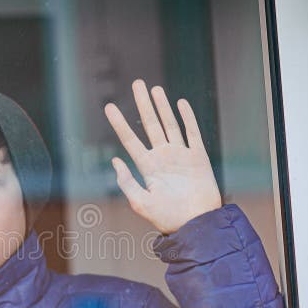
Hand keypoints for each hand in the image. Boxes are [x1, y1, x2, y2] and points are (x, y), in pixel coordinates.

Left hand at [104, 80, 221, 233]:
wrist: (196, 224)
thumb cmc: (167, 217)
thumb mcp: (140, 202)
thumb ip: (127, 181)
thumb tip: (115, 160)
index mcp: (147, 167)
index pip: (130, 140)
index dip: (119, 123)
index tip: (108, 107)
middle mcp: (163, 157)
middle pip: (150, 125)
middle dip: (143, 104)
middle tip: (136, 84)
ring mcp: (181, 155)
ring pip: (170, 124)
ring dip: (162, 107)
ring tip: (154, 89)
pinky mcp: (198, 157)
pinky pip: (192, 133)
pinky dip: (187, 118)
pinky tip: (180, 103)